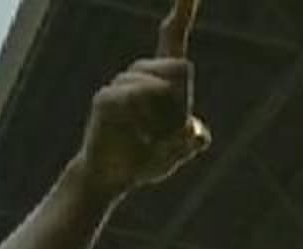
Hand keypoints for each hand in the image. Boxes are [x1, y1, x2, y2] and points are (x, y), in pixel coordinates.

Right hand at [73, 0, 209, 196]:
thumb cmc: (144, 162)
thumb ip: (190, 143)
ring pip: (155, 86)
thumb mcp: (175, 154)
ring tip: (143, 137)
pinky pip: (132, 98)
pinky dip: (141, 122)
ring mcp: (121, 84)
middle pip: (180, 66)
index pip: (173, 40)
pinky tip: (136, 137)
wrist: (109, 177)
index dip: (182, 13)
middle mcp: (141, 74)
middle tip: (161, 131)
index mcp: (163, 80)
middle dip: (180, 99)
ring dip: (158, 119)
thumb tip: (197, 133)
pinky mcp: (106, 98)